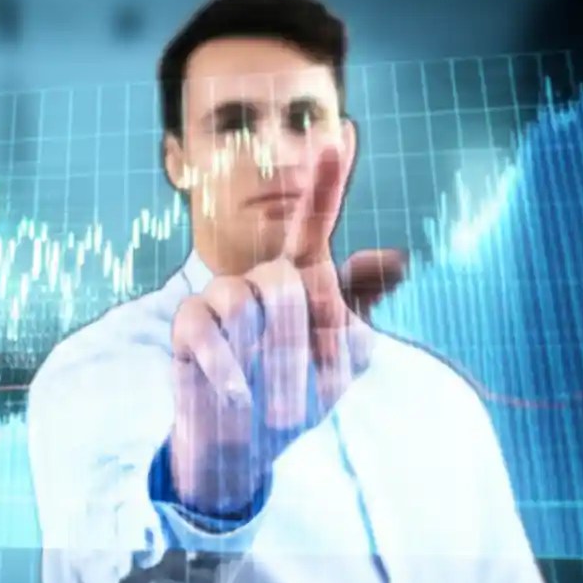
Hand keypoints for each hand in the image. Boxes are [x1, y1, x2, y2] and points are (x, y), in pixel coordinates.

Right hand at [168, 149, 406, 516]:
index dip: (325, 183)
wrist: (247, 447)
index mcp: (301, 279)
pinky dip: (227, 367)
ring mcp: (222, 300)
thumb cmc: (296, 394)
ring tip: (275, 403)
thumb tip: (393, 256)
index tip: (338, 136)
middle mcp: (259, 280)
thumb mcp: (345, 356)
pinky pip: (205, 327)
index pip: (314, 223)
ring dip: (272, 358)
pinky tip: (239, 397)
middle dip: (306, 333)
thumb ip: (360, 306)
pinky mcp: (189, 326)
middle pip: (286, 279)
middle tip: (318, 380)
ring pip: (246, 298)